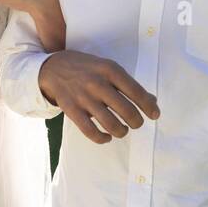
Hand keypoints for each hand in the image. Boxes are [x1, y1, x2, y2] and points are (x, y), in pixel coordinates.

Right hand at [38, 50, 158, 143]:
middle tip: (136, 123)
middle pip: (126, 110)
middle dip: (136, 122)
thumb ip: (128, 83)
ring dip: (122, 131)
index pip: (136, 92)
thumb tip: (152, 101)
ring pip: (111, 124)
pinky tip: (107, 136)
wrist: (52, 68)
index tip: (154, 115)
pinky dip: (102, 138)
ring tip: (123, 130)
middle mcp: (98, 83)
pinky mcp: (72, 110)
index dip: (149, 106)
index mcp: (109, 70)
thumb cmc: (86, 68)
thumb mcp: (107, 67)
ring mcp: (84, 98)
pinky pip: (91, 132)